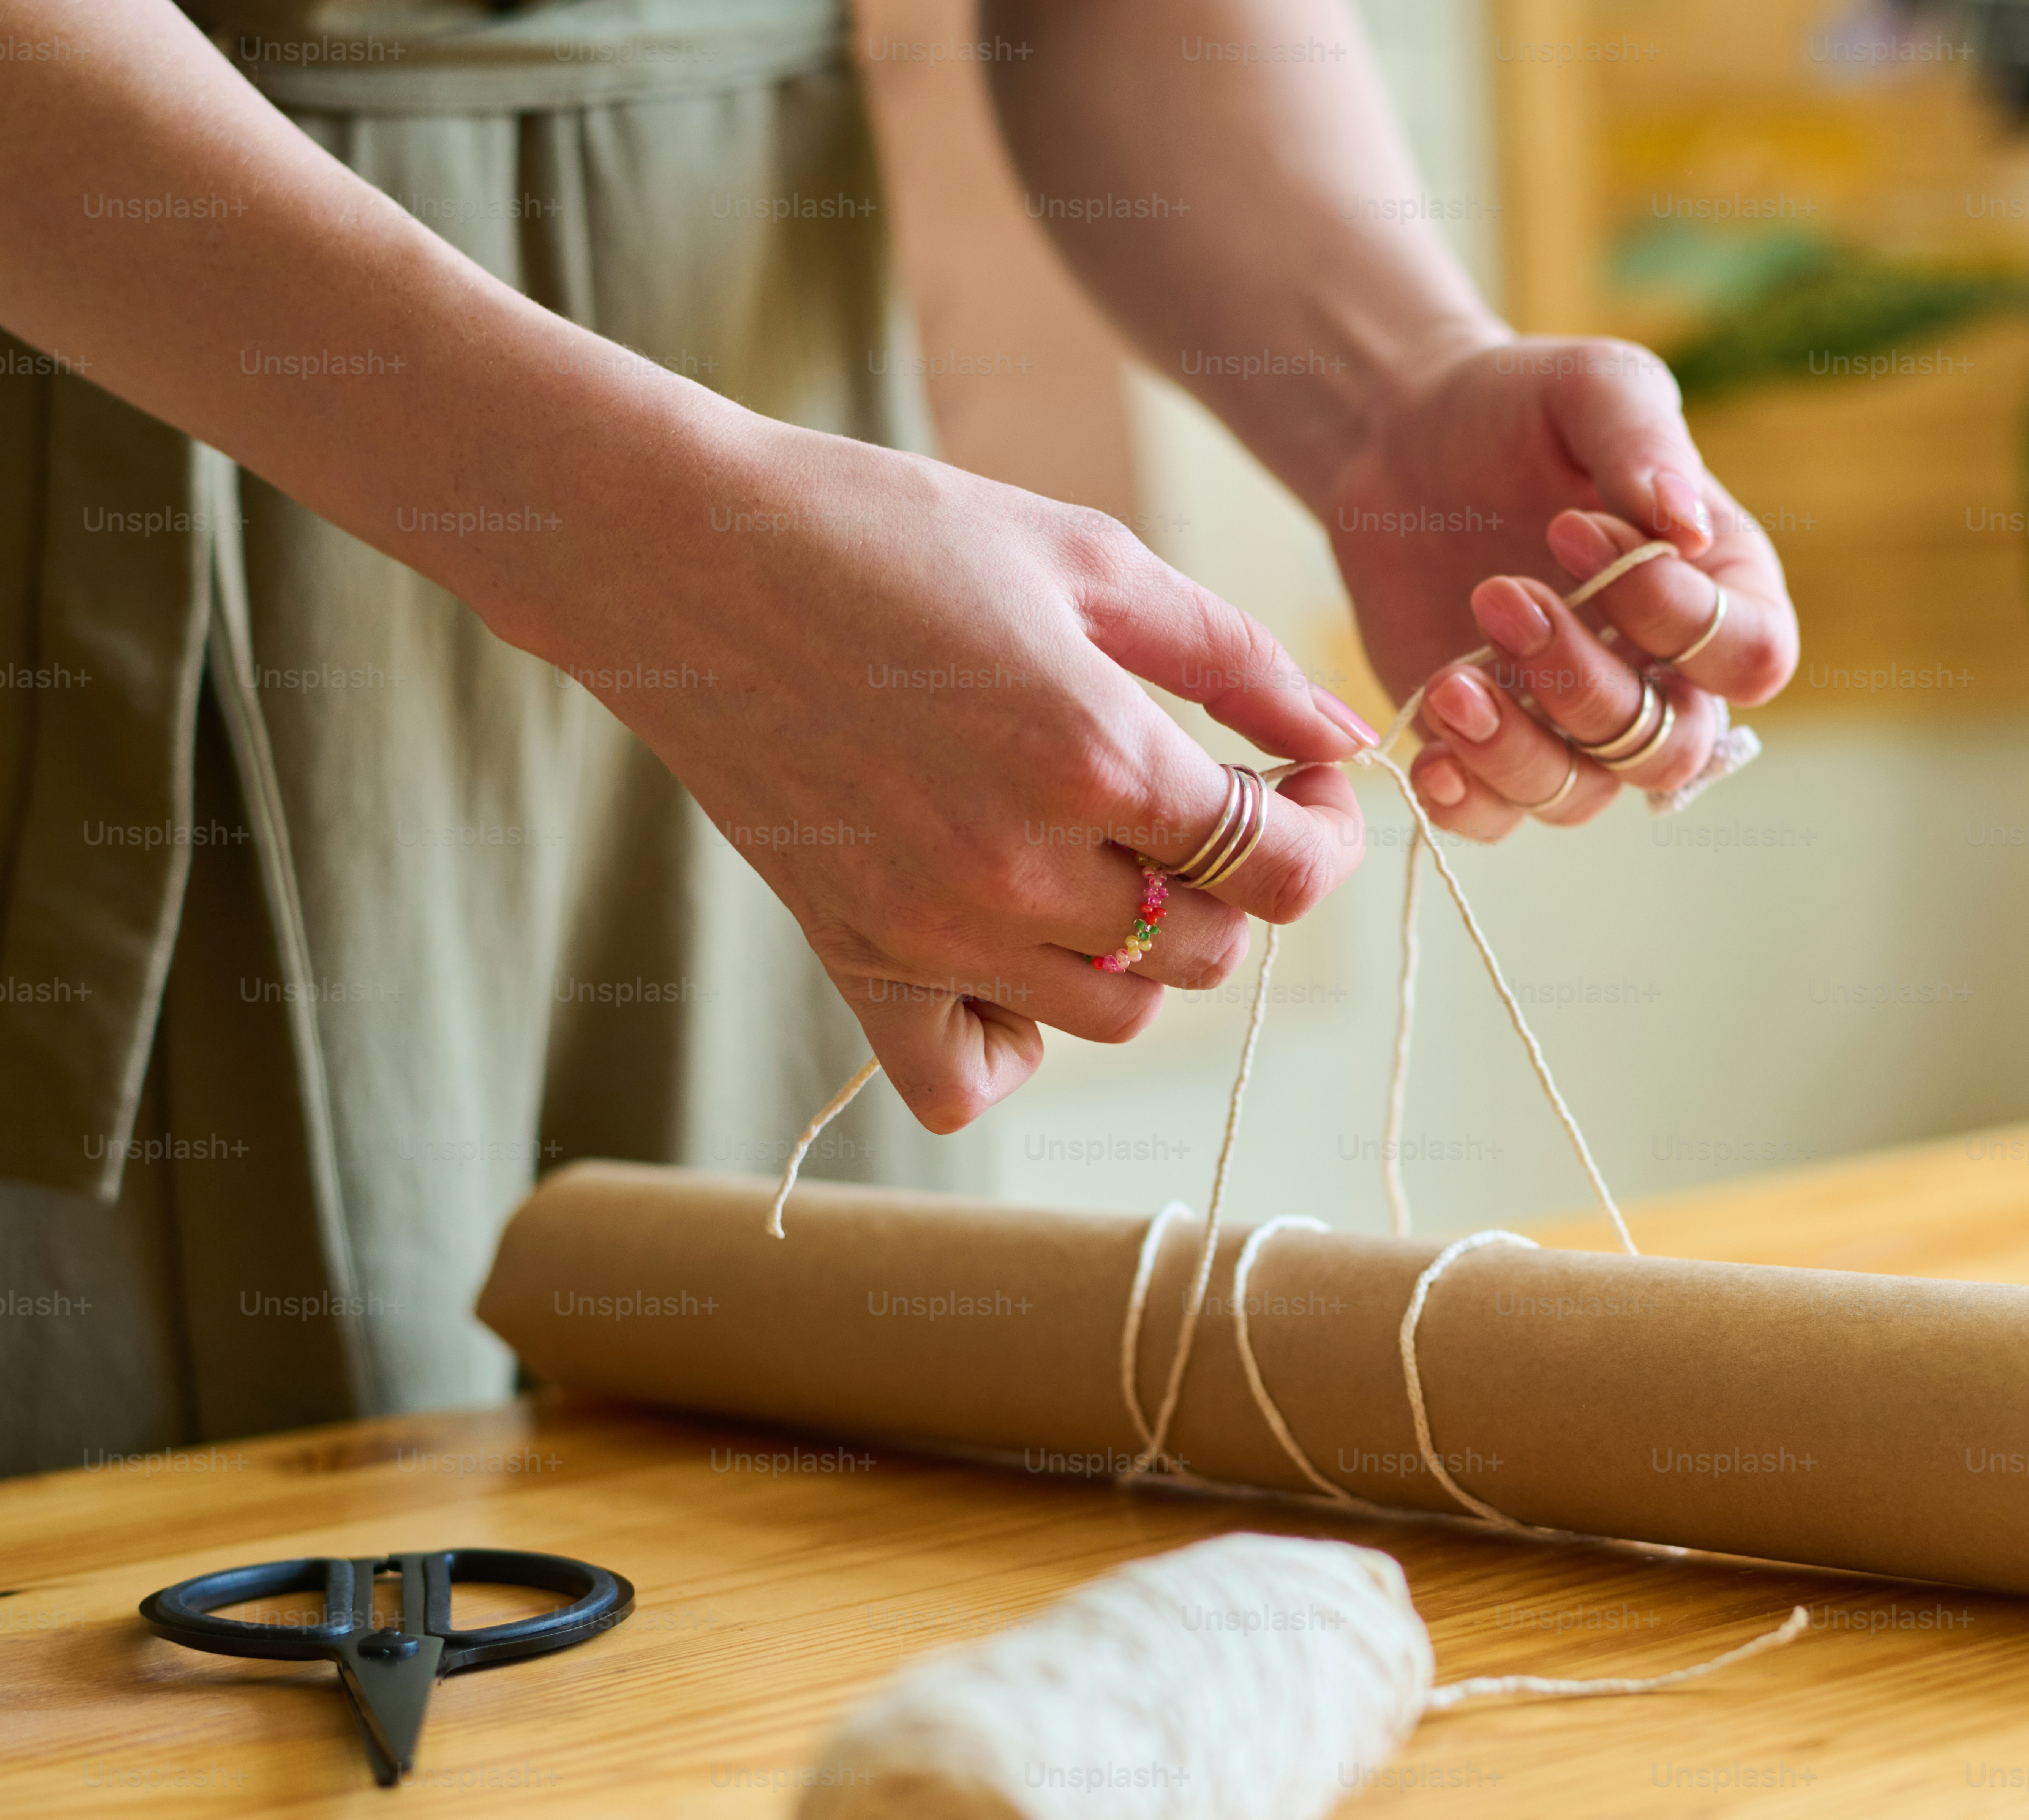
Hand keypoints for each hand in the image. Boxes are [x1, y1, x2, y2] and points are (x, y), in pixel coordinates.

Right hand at [479, 406, 1376, 1132]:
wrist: (684, 554)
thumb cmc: (892, 532)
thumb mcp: (1090, 561)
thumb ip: (1239, 661)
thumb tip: (1343, 743)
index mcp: (1096, 755)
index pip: (1285, 873)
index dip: (1324, 837)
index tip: (1298, 789)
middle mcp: (1021, 865)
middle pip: (1210, 950)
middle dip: (1234, 882)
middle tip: (1192, 802)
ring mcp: (933, 929)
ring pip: (1116, 1014)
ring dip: (1141, 952)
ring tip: (1099, 857)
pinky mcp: (854, 958)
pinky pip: (968, 1079)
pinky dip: (1011, 1040)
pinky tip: (1010, 955)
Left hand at [1320, 336, 1799, 837]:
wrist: (1403, 439)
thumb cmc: (1520, 407)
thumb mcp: (1593, 385)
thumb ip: (1646, 443)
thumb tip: (1686, 528)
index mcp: (1722, 590)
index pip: (1751, 656)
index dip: (1672, 615)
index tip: (1570, 525)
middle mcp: (1663, 676)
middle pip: (1668, 747)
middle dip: (1584, 686)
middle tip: (1496, 596)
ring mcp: (1576, 722)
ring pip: (1583, 795)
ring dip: (1517, 752)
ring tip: (1451, 685)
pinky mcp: (1493, 746)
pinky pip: (1501, 818)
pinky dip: (1467, 803)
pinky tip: (1431, 759)